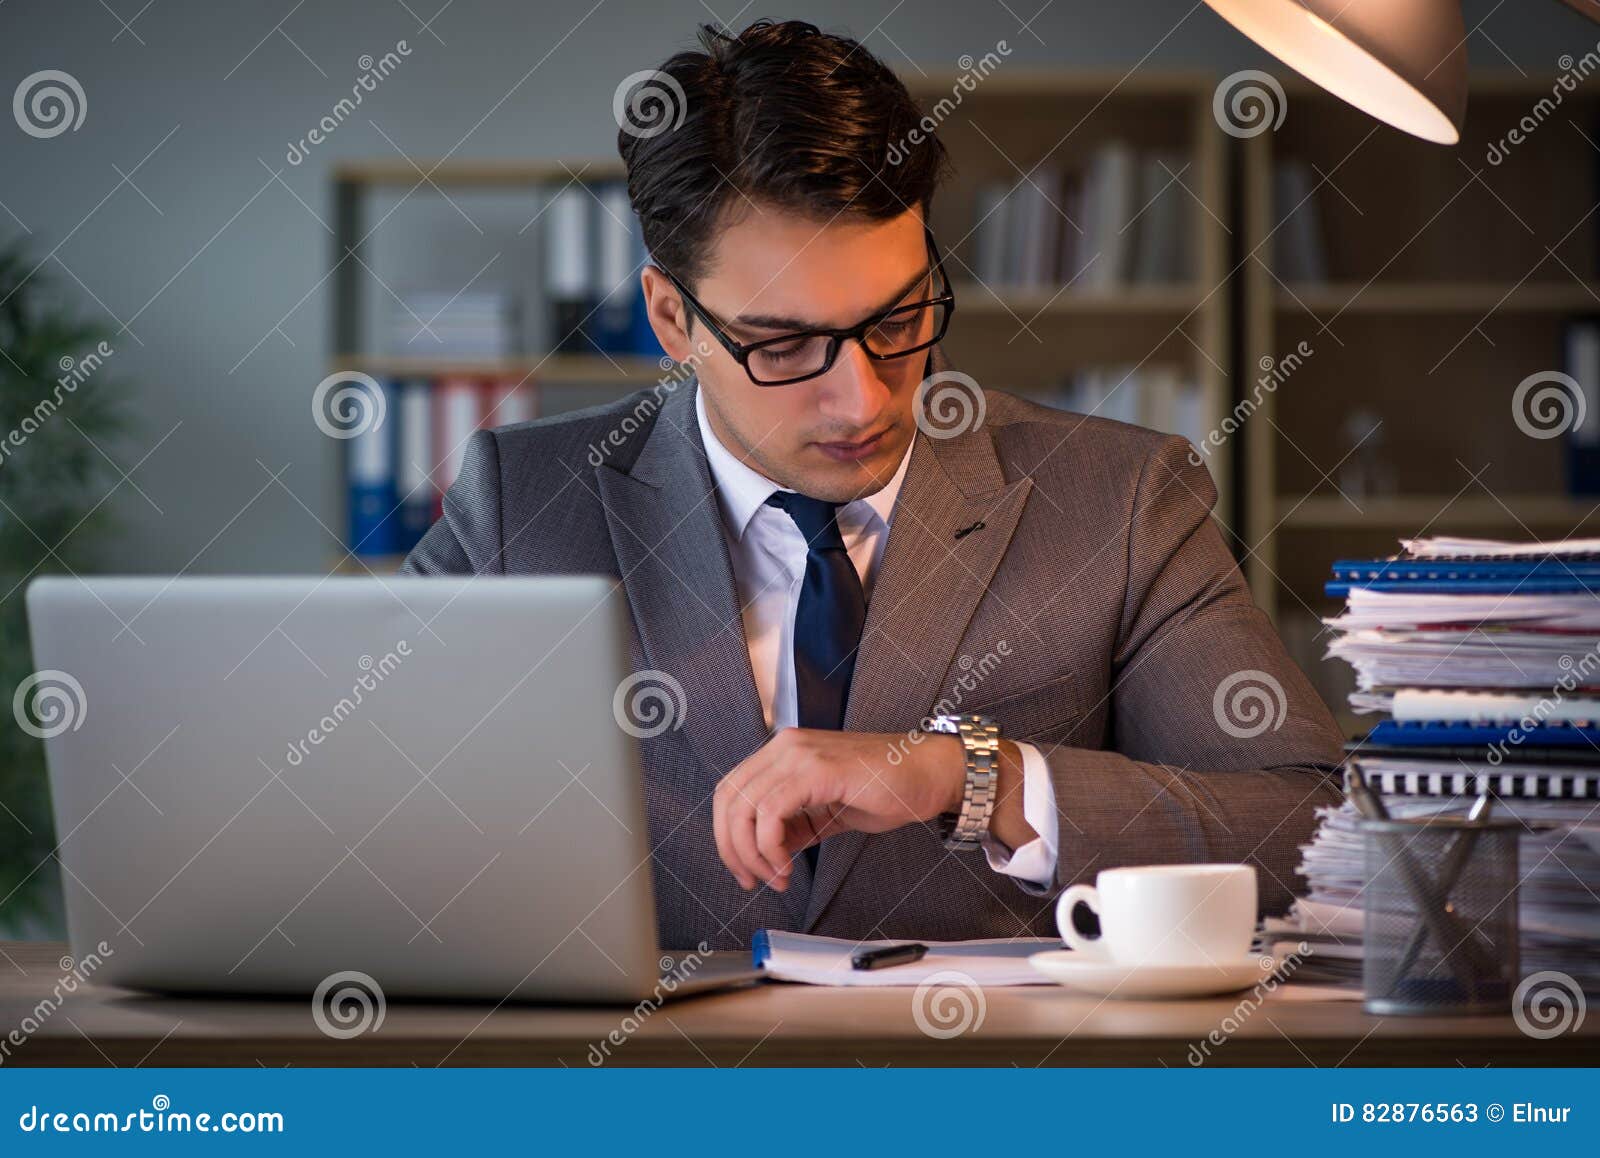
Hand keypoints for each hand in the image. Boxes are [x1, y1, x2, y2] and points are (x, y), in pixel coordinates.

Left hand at [710, 728, 969, 891]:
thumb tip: (766, 850)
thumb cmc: (887, 787)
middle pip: (727, 798)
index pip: (731, 791)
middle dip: (732, 848)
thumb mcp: (827, 810)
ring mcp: (799, 754)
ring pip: (744, 807)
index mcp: (784, 753)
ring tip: (777, 876)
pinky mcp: (817, 769)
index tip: (744, 869)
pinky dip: (771, 847)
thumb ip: (794, 825)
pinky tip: (789, 865)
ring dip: (753, 853)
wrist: (929, 774)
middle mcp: (785, 747)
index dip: (727, 835)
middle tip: (751, 879)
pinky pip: (771, 812)